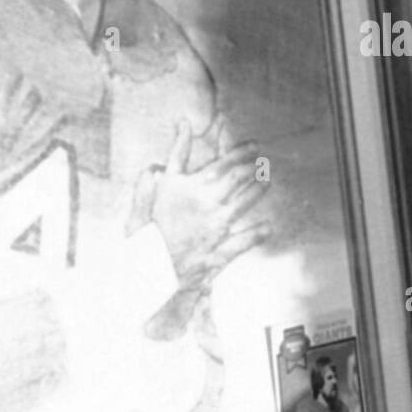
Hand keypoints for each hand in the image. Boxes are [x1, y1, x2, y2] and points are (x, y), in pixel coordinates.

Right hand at [131, 119, 268, 260]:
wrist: (145, 270)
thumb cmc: (143, 233)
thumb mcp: (146, 197)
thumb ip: (158, 171)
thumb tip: (173, 141)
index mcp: (192, 189)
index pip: (225, 163)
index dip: (242, 152)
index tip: (254, 145)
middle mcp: (208, 205)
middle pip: (239, 179)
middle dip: (253, 168)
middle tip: (262, 163)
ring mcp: (215, 229)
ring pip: (243, 204)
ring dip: (257, 191)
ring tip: (266, 183)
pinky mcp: (218, 252)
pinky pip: (243, 241)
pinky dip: (256, 234)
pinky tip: (268, 228)